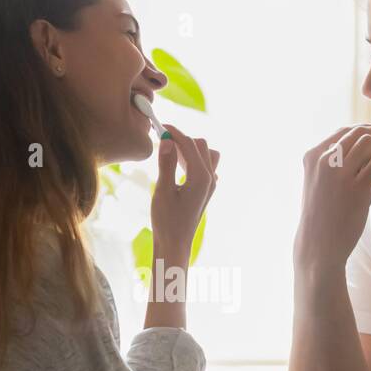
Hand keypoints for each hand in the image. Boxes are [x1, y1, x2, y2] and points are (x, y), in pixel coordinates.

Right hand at [151, 124, 219, 260]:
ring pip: (207, 155)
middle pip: (201, 146)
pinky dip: (194, 160)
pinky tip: (179, 167)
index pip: (190, 144)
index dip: (175, 133)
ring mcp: (210, 185)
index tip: (160, 126)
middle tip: (163, 140)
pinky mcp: (206, 191)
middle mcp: (210, 179)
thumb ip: (166, 164)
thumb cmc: (167, 221)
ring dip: (190, 149)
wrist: (175, 244)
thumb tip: (168, 140)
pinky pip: (206, 167)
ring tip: (171, 153)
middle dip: (183, 139)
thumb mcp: (163, 191)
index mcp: (201, 178)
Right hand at [294, 125, 370, 271]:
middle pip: (359, 132)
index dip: (366, 131)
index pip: (344, 130)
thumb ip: (333, 162)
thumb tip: (365, 143)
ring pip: (370, 143)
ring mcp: (339, 174)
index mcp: (312, 156)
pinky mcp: (356, 189)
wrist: (318, 245)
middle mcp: (324, 160)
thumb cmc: (321, 215)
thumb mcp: (317, 181)